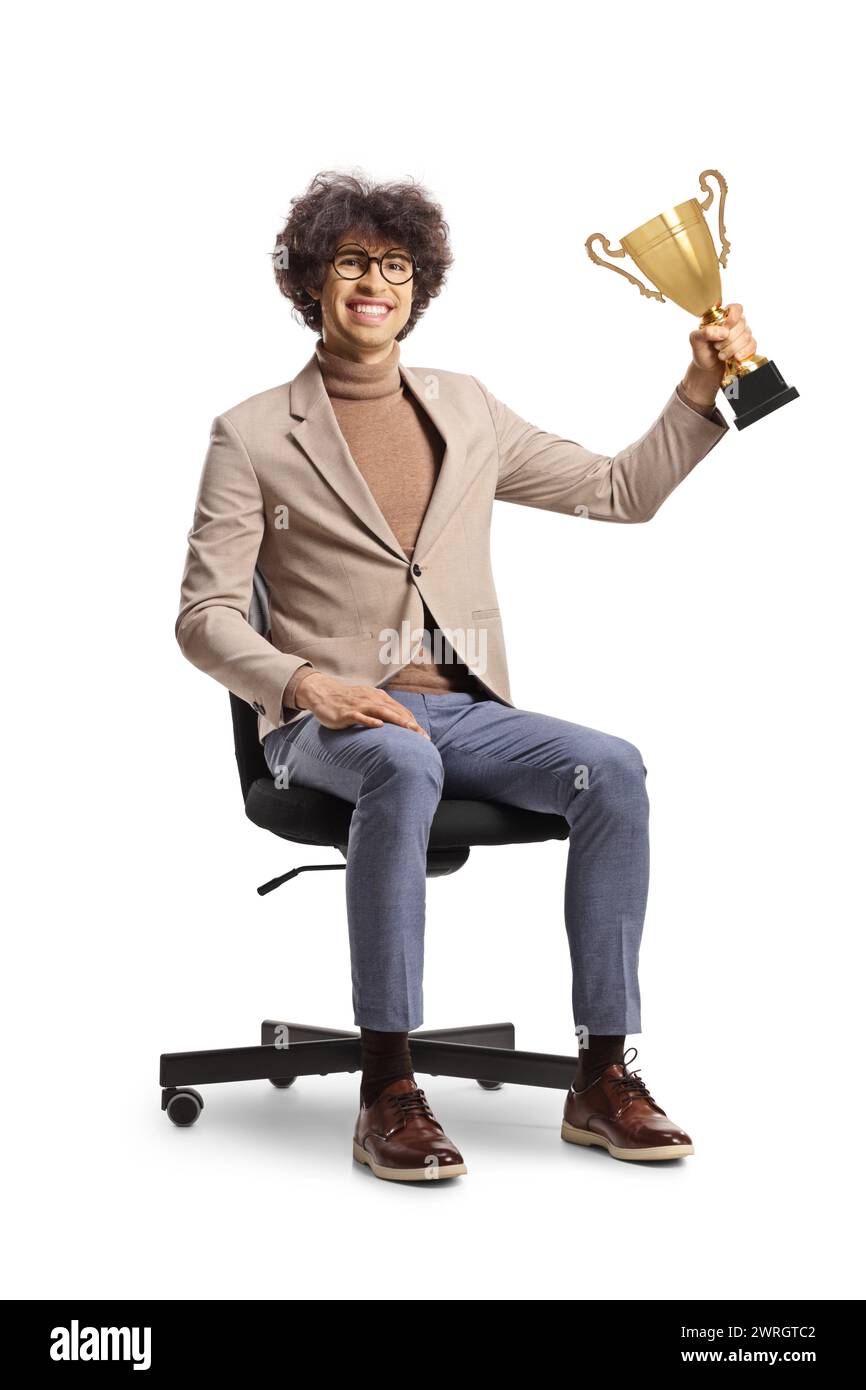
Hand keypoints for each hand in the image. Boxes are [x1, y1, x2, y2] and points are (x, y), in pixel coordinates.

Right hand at [295, 671, 429, 736]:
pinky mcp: (347, 713)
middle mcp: (372, 699)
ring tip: (410, 730)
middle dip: (410, 724)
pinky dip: (370, 720)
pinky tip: (379, 725)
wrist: (324, 693)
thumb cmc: (348, 701)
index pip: (400, 710)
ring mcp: (359, 706)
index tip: (424, 736)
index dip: (413, 722)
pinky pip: (360, 716)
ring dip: (397, 720)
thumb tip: (398, 722)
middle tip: (423, 736)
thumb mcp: (368, 702)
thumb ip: (382, 710)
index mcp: (379, 698)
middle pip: (395, 711)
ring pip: (381, 711)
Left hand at [689, 302, 756, 377]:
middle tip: (716, 347)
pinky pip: (752, 346)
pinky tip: (735, 357)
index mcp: (723, 316)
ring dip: (732, 348)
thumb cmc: (702, 349)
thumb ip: (704, 332)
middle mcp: (736, 323)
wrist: (707, 366)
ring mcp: (743, 334)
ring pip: (746, 336)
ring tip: (721, 355)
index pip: (736, 308)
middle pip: (742, 324)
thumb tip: (723, 332)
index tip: (724, 328)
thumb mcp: (696, 340)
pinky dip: (743, 353)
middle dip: (728, 339)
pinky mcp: (748, 346)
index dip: (732, 318)